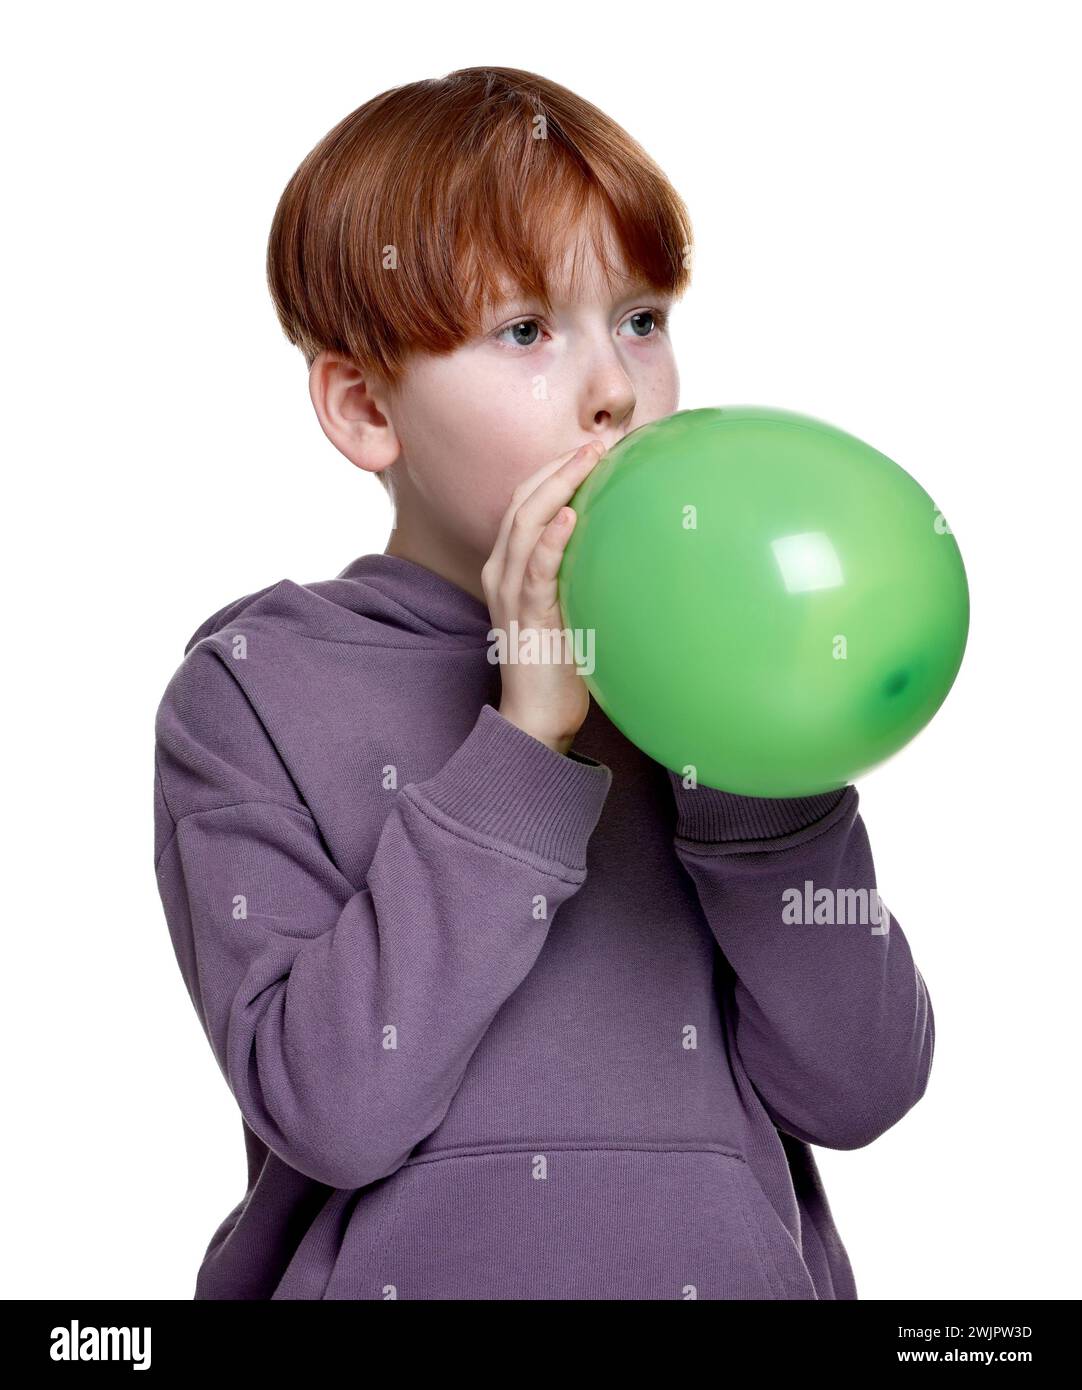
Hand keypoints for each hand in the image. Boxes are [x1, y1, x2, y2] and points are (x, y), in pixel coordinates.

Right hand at [482, 441, 607, 754]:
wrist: (536, 718)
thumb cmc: (560, 663)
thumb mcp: (571, 605)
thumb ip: (582, 573)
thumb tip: (625, 547)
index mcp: (510, 566)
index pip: (527, 503)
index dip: (554, 471)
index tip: (591, 447)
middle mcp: (502, 571)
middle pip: (523, 502)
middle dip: (558, 467)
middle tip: (596, 443)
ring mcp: (510, 593)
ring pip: (524, 524)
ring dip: (556, 487)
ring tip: (586, 460)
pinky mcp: (525, 617)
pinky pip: (534, 572)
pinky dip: (549, 541)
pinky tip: (569, 517)